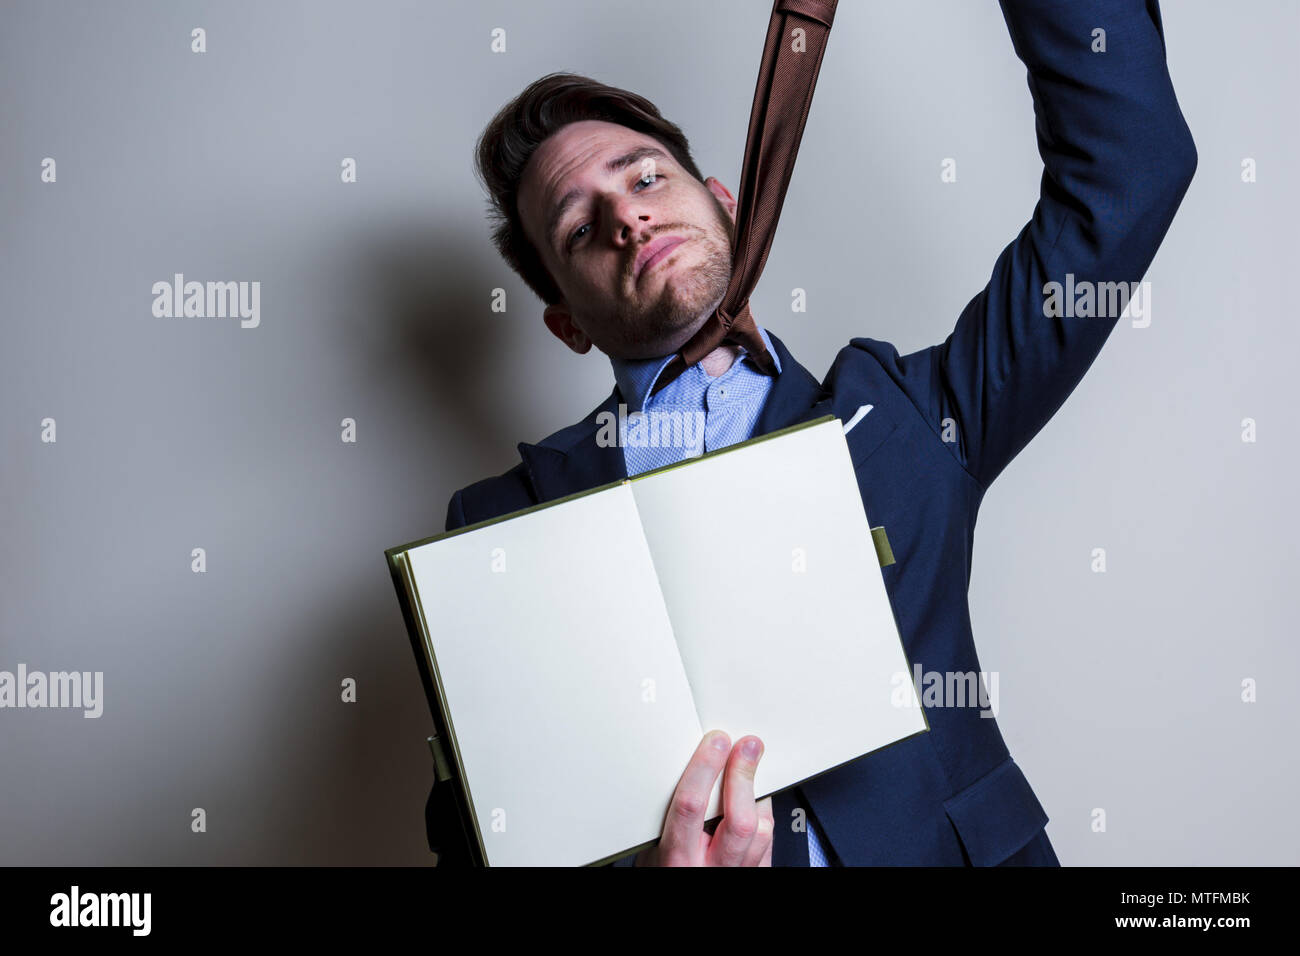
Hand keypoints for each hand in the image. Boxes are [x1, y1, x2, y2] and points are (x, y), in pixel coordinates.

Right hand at [634, 730, 772, 865]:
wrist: (684, 932)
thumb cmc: (663, 877)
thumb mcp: (650, 849)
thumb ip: (668, 814)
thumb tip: (681, 766)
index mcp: (676, 861)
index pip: (692, 807)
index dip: (705, 769)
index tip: (715, 742)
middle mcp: (710, 870)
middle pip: (738, 819)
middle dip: (744, 776)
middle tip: (747, 746)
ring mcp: (738, 875)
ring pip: (762, 831)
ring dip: (759, 793)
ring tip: (751, 767)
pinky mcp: (759, 875)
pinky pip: (770, 843)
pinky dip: (765, 815)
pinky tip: (758, 798)